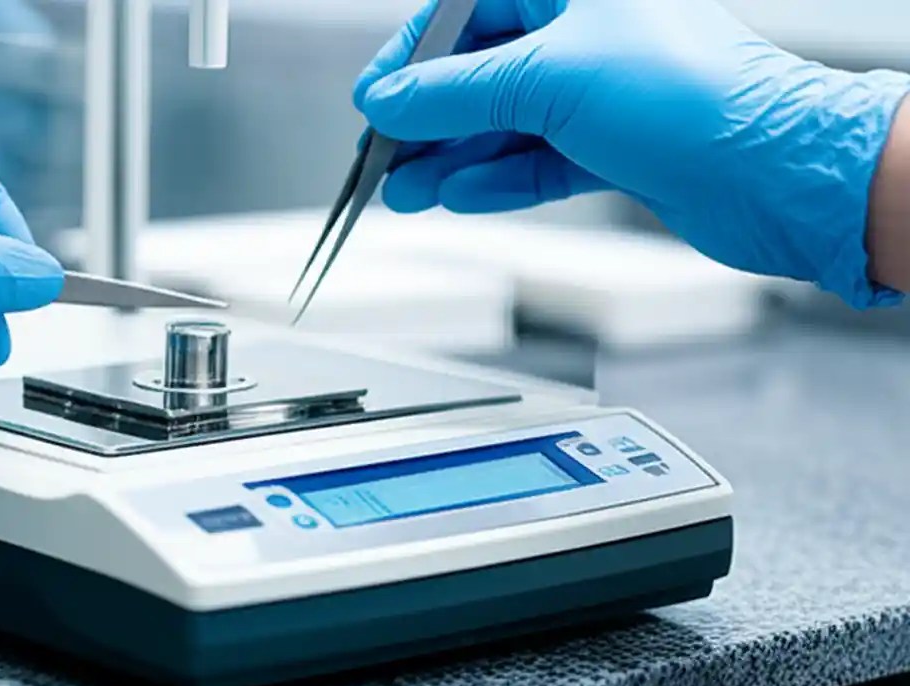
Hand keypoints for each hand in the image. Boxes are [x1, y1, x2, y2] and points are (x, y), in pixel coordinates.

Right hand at [354, 0, 909, 308]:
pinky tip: (459, 196)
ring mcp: (604, 94)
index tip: (377, 95)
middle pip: (484, 71)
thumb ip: (457, 94)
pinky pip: (539, 161)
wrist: (778, 174)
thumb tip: (391, 101)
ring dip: (454, 158)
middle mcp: (591, 35)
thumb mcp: (549, 79)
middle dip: (430, 117)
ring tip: (408, 188)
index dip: (415, 53)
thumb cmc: (692, 97)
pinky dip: (498, 181)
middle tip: (385, 154)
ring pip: (507, 123)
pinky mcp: (616, 149)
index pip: (470, 9)